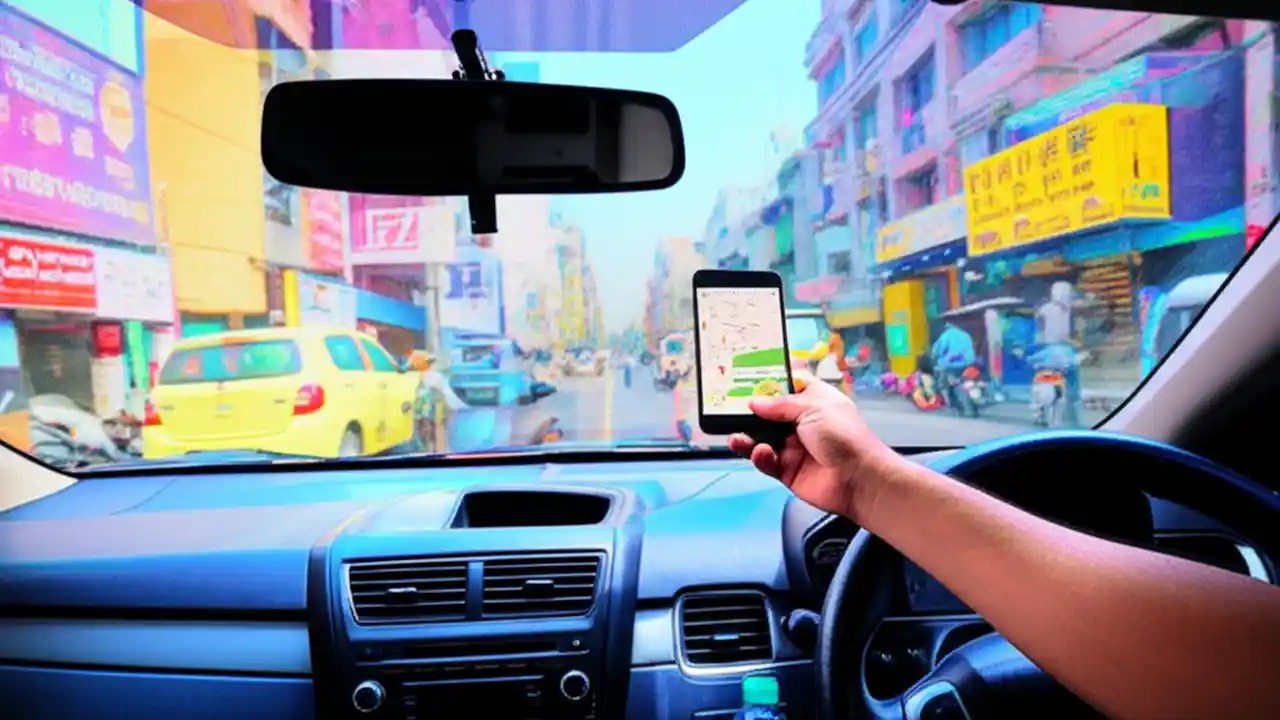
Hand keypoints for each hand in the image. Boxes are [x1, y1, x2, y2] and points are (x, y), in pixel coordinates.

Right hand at [727, 374, 900, 522]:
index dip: (769, 382)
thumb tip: (754, 402)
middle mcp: (802, 422)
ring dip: (748, 438)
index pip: (788, 385)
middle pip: (769, 414)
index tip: (744, 379)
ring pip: (762, 439)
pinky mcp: (787, 470)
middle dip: (750, 413)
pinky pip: (766, 461)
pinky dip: (760, 457)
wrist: (859, 480)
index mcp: (814, 400)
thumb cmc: (844, 436)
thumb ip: (780, 405)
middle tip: (727, 411)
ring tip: (737, 439)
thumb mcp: (813, 408)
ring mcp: (794, 447)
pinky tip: (761, 454)